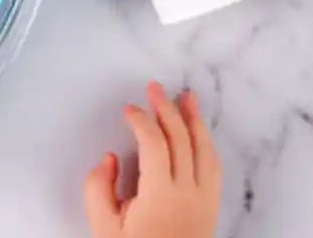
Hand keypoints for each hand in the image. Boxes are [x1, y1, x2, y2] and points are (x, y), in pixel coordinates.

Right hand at [84, 82, 221, 237]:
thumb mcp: (103, 226)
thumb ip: (98, 188)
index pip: (154, 144)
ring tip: (187, 98)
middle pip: (182, 140)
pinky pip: (214, 166)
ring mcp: (204, 199)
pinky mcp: (211, 206)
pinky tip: (200, 133)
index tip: (129, 109)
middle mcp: (188, 193)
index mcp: (160, 195)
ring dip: (195, 121)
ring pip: (204, 150)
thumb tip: (109, 159)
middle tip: (155, 88)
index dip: (142, 121)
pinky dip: (206, 143)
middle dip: (167, 110)